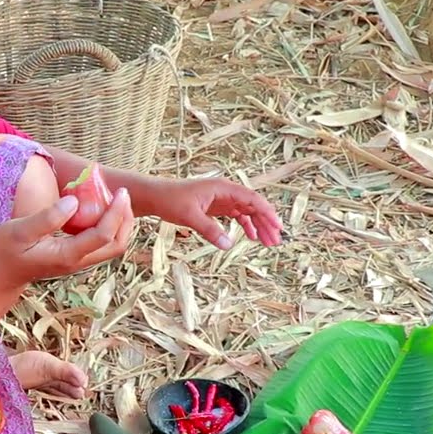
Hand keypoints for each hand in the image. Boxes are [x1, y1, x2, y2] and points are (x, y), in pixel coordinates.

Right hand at [0, 189, 134, 293]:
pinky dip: (108, 226)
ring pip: (112, 246)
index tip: (119, 192)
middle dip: (125, 219)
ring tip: (115, 199)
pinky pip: (101, 243)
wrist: (0, 274)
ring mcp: (78, 261)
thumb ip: (47, 218)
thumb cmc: (6, 250)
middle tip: (122, 194)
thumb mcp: (20, 230)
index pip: (103, 235)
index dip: (116, 213)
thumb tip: (74, 201)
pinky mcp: (75, 257)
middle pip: (116, 245)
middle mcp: (78, 261)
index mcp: (67, 254)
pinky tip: (99, 209)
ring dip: (120, 224)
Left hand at [147, 177, 283, 249]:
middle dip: (266, 223)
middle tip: (276, 241)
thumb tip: (229, 245)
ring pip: (247, 212)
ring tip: (268, 243)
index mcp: (223, 188)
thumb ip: (210, 230)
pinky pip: (237, 216)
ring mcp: (222, 199)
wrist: (155, 196)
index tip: (277, 226)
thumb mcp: (190, 217)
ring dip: (259, 226)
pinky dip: (246, 226)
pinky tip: (252, 238)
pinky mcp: (216, 207)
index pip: (252, 199)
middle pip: (253, 206)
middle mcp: (226, 191)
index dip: (267, 212)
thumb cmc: (170, 201)